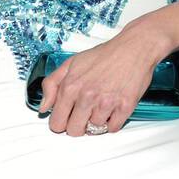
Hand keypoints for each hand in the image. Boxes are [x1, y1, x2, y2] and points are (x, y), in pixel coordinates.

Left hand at [38, 33, 164, 135]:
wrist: (134, 47)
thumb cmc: (105, 55)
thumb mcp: (71, 63)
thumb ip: (51, 85)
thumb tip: (44, 108)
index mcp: (70, 87)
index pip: (56, 123)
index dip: (61, 122)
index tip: (67, 118)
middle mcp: (87, 96)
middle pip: (74, 131)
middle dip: (78, 126)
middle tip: (84, 116)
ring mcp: (107, 102)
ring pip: (95, 130)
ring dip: (97, 122)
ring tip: (101, 107)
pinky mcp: (125, 106)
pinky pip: (113, 128)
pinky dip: (112, 123)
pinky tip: (112, 110)